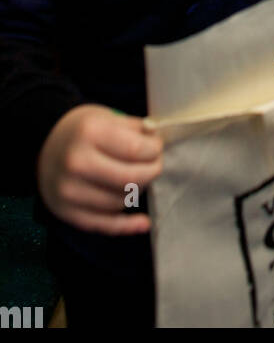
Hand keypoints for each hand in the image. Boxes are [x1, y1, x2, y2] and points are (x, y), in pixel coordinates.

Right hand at [36, 105, 163, 234]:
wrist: (44, 145)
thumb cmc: (83, 130)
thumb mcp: (107, 117)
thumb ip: (136, 129)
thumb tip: (160, 143)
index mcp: (89, 133)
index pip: (136, 150)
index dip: (155, 150)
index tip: (158, 148)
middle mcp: (76, 163)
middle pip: (130, 179)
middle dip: (152, 172)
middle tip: (155, 165)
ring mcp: (69, 191)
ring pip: (120, 201)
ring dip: (137, 192)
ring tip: (137, 178)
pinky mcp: (67, 213)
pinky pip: (103, 225)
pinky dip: (127, 225)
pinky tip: (144, 222)